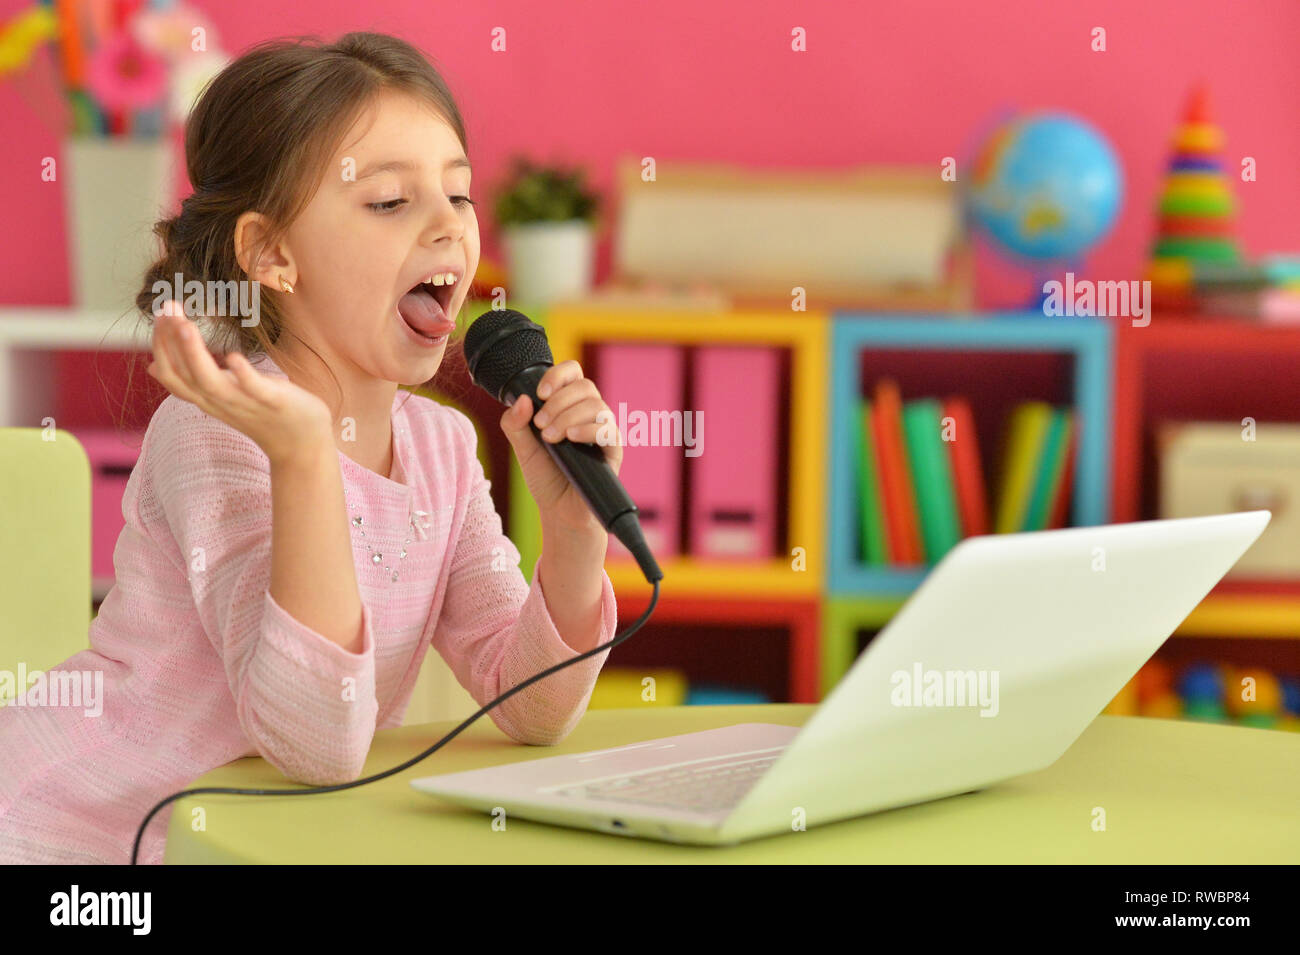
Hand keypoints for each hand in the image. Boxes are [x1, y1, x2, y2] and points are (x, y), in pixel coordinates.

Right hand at [147, 300, 333, 465]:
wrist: (300, 444)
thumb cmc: (260, 413)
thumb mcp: (221, 395)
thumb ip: (190, 380)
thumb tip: (151, 367)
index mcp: (206, 397)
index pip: (170, 373)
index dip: (161, 345)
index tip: (161, 313)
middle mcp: (219, 402)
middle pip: (184, 375)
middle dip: (170, 342)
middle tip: (167, 309)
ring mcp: (245, 404)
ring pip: (210, 383)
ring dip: (195, 354)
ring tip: (185, 326)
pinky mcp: (272, 403)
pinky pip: (254, 390)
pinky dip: (241, 375)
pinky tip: (232, 356)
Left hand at [499, 359, 622, 536]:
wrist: (560, 512)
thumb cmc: (546, 479)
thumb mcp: (522, 449)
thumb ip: (515, 424)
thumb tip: (522, 399)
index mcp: (569, 406)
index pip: (572, 374)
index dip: (558, 375)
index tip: (540, 393)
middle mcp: (589, 415)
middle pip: (585, 386)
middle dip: (558, 401)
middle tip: (541, 425)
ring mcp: (604, 431)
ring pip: (596, 405)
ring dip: (569, 416)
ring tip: (551, 438)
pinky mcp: (614, 450)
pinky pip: (608, 429)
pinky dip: (588, 429)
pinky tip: (571, 438)